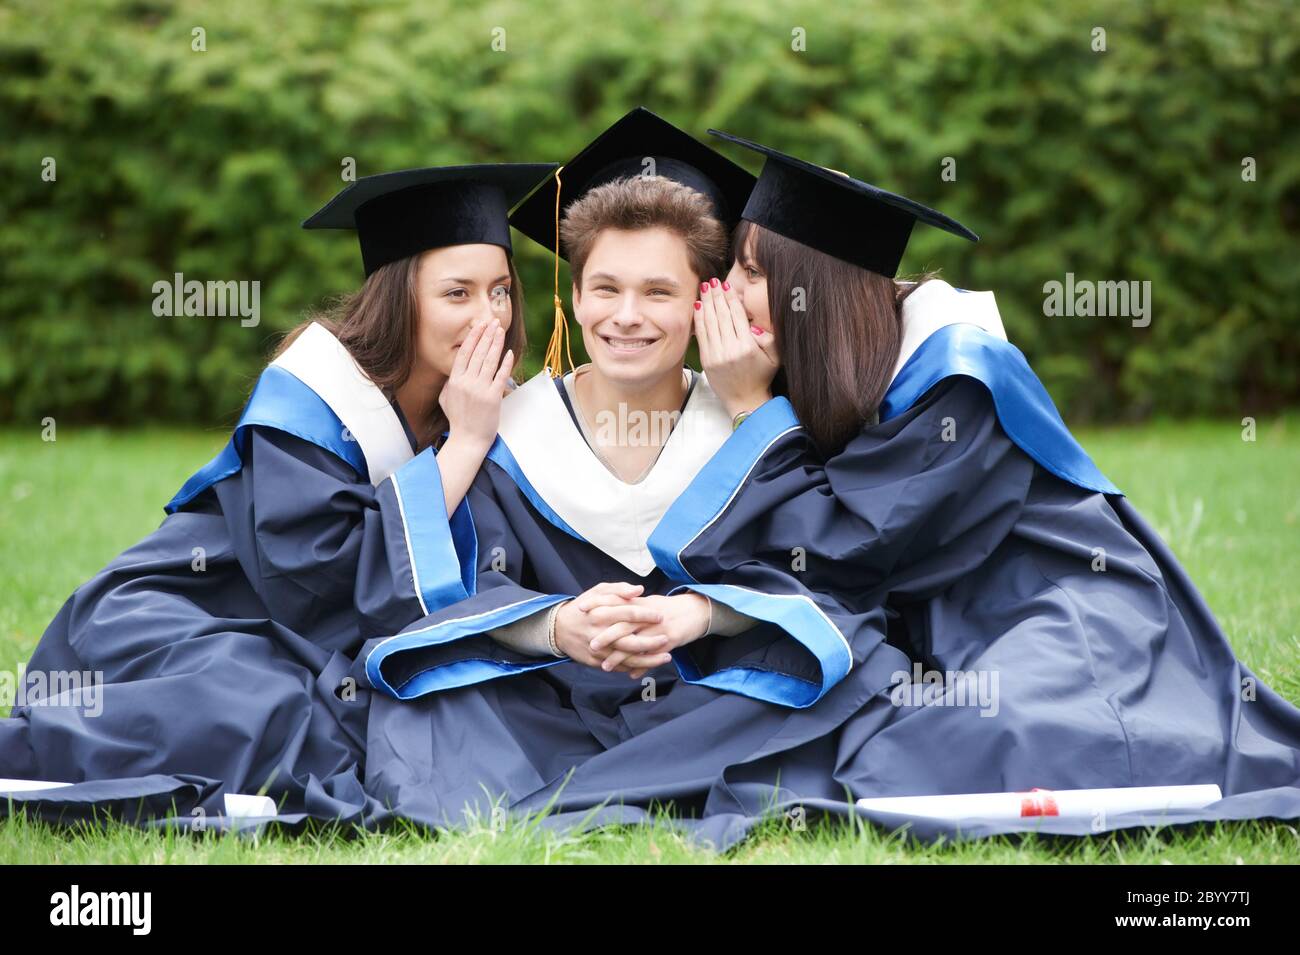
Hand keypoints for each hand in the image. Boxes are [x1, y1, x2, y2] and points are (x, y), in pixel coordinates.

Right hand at [438, 318, 513, 448]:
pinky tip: (509, 352)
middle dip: (487, 334)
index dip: (473, 337)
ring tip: (500, 330)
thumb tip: (455, 368)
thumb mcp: (445, 397)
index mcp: (454, 380)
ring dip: (496, 343)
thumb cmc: (457, 419)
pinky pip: (501, 376)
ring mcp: (480, 389)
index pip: (464, 353)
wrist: (468, 439)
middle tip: (494, 321)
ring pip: (489, 361)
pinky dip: (505, 363)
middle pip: (478, 352)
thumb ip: (450, 381)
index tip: (479, 325)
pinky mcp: (493, 398)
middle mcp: (467, 382)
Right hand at [553, 583, 673, 672]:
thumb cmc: (583, 608)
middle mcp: (599, 634)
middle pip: (630, 640)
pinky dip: (635, 667)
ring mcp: (598, 651)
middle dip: (651, 641)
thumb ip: (619, 589)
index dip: (646, 615)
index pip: (628, 613)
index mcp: (600, 613)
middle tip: (666, 638)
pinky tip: (650, 664)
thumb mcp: (597, 592)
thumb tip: (640, 590)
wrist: (558, 629)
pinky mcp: (596, 662)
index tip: (660, 615)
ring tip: (667, 657)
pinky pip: (619, 666)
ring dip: (649, 659)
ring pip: (627, 658)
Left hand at [589, 592, 711, 678]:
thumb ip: (631, 604)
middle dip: (606, 635)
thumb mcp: (650, 602)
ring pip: (636, 642)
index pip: (616, 600)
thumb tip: (612, 607)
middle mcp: (648, 614)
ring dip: (620, 656)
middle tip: (590, 644)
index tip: (581, 608)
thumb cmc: (672, 608)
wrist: (699, 610)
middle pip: (623, 623)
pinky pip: (653, 655)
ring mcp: (659, 628)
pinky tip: (630, 675)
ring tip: (605, 666)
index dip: (598, 603)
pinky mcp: (670, 640)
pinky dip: (641, 665)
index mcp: (641, 601)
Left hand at [694, 278, 778, 419]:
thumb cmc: (761, 377)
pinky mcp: (707, 361)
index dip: (730, 299)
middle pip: (721, 316)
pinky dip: (698, 320)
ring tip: (704, 289)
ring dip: (706, 304)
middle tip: (712, 281)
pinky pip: (702, 335)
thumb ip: (770, 338)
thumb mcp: (775, 358)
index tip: (726, 287)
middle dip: (716, 296)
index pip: (737, 316)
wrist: (745, 401)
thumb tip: (754, 324)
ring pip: (709, 323)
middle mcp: (731, 349)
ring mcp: (717, 355)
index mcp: (748, 346)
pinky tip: (698, 307)